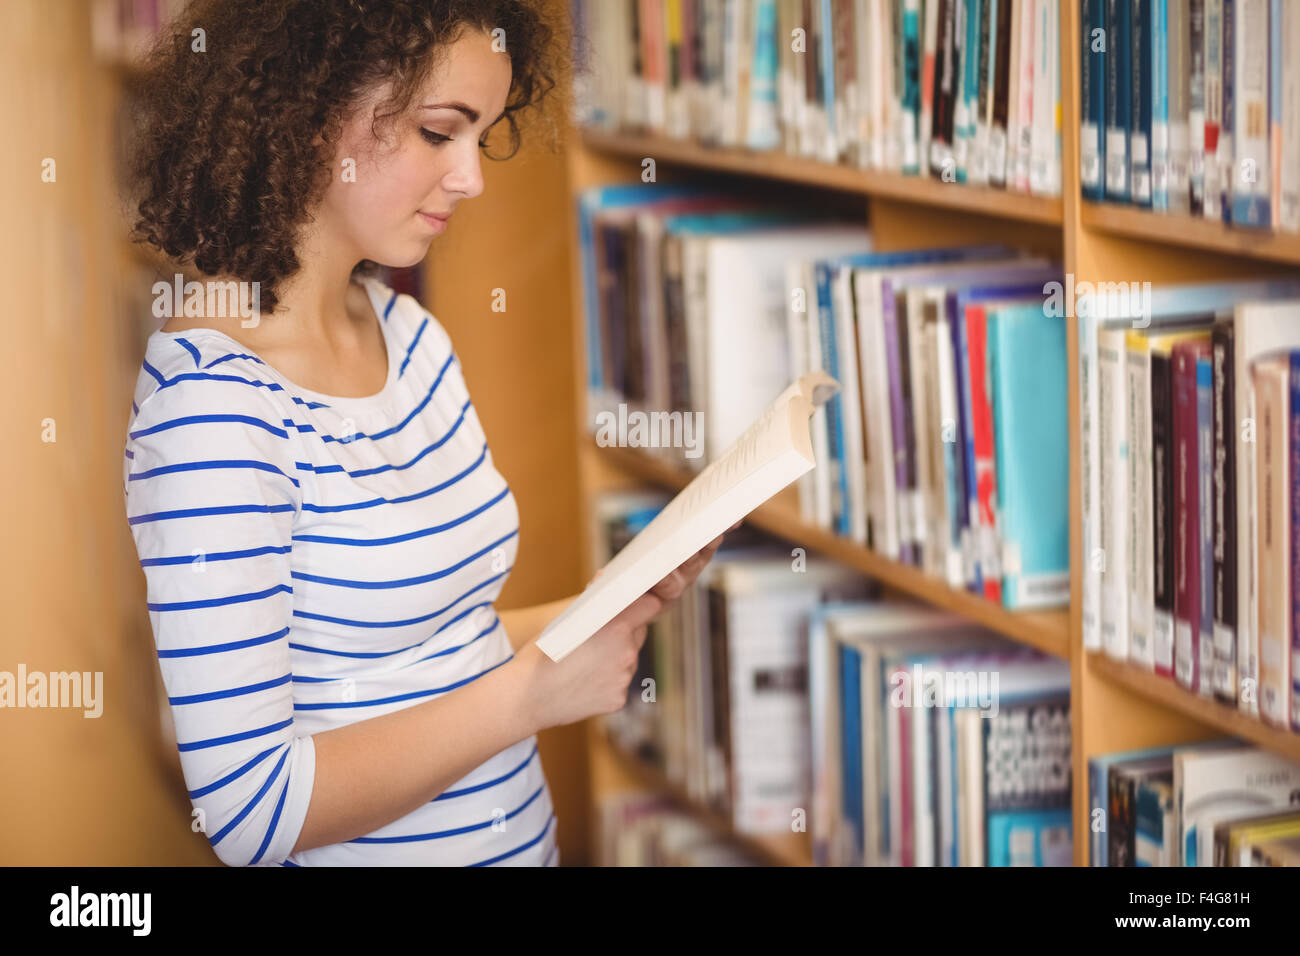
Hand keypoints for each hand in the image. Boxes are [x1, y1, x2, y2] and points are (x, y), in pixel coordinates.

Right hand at [524, 519, 741, 730]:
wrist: (527, 698)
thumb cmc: (541, 652)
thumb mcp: (566, 618)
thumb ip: (593, 602)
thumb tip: (606, 578)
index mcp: (616, 627)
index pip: (650, 606)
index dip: (642, 604)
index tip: (635, 603)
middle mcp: (626, 652)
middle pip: (638, 633)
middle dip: (625, 631)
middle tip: (599, 634)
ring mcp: (624, 678)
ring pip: (629, 659)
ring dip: (616, 656)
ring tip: (585, 660)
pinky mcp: (618, 699)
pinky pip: (619, 682)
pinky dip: (607, 680)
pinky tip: (584, 681)